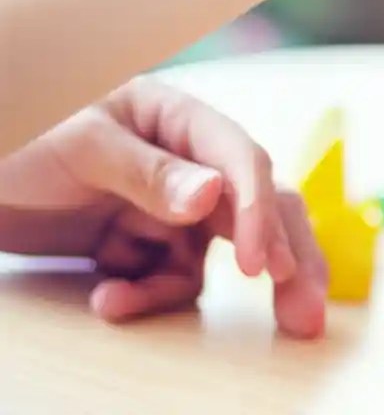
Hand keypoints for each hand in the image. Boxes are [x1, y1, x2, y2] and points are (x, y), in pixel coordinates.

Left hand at [0, 79, 326, 337]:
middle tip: (306, 313)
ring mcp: (169, 206)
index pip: (242, 163)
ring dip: (174, 289)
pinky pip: (168, 279)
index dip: (260, 214)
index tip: (261, 267)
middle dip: (284, 263)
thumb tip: (213, 196)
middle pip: (260, 212)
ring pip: (213, 256)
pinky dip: (142, 296)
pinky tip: (105, 299)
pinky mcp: (145, 244)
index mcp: (181, 119)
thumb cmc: (21, 133)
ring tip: (121, 303)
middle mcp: (188, 162)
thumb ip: (148, 171)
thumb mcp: (79, 146)